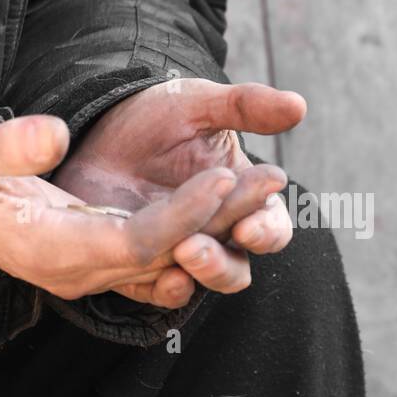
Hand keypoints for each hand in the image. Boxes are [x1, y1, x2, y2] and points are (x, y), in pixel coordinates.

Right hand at [0, 113, 288, 305]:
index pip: (133, 243)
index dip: (181, 215)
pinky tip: (238, 202)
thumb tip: (54, 135)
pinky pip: (161, 253)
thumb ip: (6, 145)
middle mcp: (78, 270)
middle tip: (272, 176)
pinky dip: (201, 230)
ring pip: (171, 256)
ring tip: (271, 182)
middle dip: (220, 219)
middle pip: (166, 255)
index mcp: (49, 250)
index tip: (223, 175)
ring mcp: (92, 267)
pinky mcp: (102, 253)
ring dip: (222, 225)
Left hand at [51, 78, 306, 303]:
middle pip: (236, 266)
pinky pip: (155, 292)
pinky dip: (163, 291)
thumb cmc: (157, 116)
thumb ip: (245, 106)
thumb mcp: (196, 103)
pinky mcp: (139, 265)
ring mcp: (177, 251)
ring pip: (202, 281)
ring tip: (182, 250)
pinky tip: (163, 279)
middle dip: (223, 262)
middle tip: (198, 244)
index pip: (270, 226)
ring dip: (199, 274)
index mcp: (241, 197)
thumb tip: (299, 105)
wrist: (97, 129)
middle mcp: (215, 231)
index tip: (250, 225)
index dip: (267, 231)